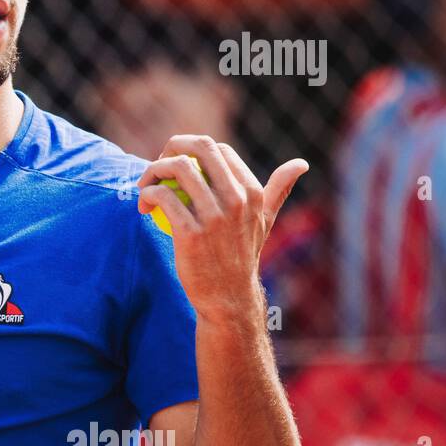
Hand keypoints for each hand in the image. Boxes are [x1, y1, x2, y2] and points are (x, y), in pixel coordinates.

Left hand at [136, 135, 308, 320]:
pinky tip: (144, 205)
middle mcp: (237, 200)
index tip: (176, 168)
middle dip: (171, 147)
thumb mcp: (265, 221)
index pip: (217, 149)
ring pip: (179, 168)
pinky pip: (164, 197)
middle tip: (157, 168)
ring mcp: (215, 217)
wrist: (228, 297)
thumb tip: (301, 163)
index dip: (191, 150)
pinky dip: (148, 193)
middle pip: (200, 147)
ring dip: (153, 171)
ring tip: (145, 187)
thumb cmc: (242, 255)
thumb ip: (278, 190)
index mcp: (252, 192)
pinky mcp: (192, 234)